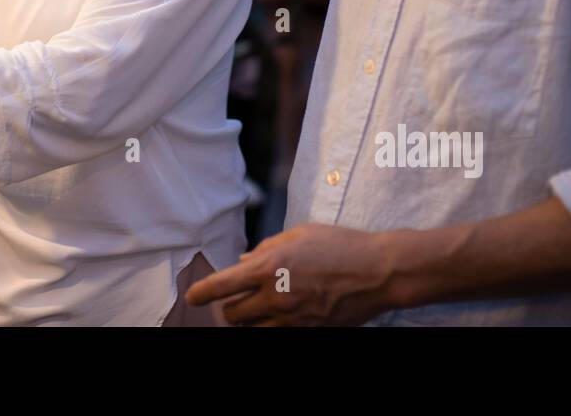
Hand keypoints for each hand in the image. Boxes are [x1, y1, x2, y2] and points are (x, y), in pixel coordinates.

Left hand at [184, 223, 401, 325]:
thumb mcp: (299, 235)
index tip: (193, 297)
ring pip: (253, 330)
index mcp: (269, 266)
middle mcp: (276, 296)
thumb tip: (243, 261)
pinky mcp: (309, 332)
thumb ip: (266, 248)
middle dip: (230, 307)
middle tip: (237, 298)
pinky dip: (273, 327)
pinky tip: (282, 316)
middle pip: (234, 315)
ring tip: (261, 308)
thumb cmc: (340, 246)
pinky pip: (278, 335)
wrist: (378, 272)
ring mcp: (292, 319)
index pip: (222, 286)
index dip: (201, 293)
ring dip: (251, 320)